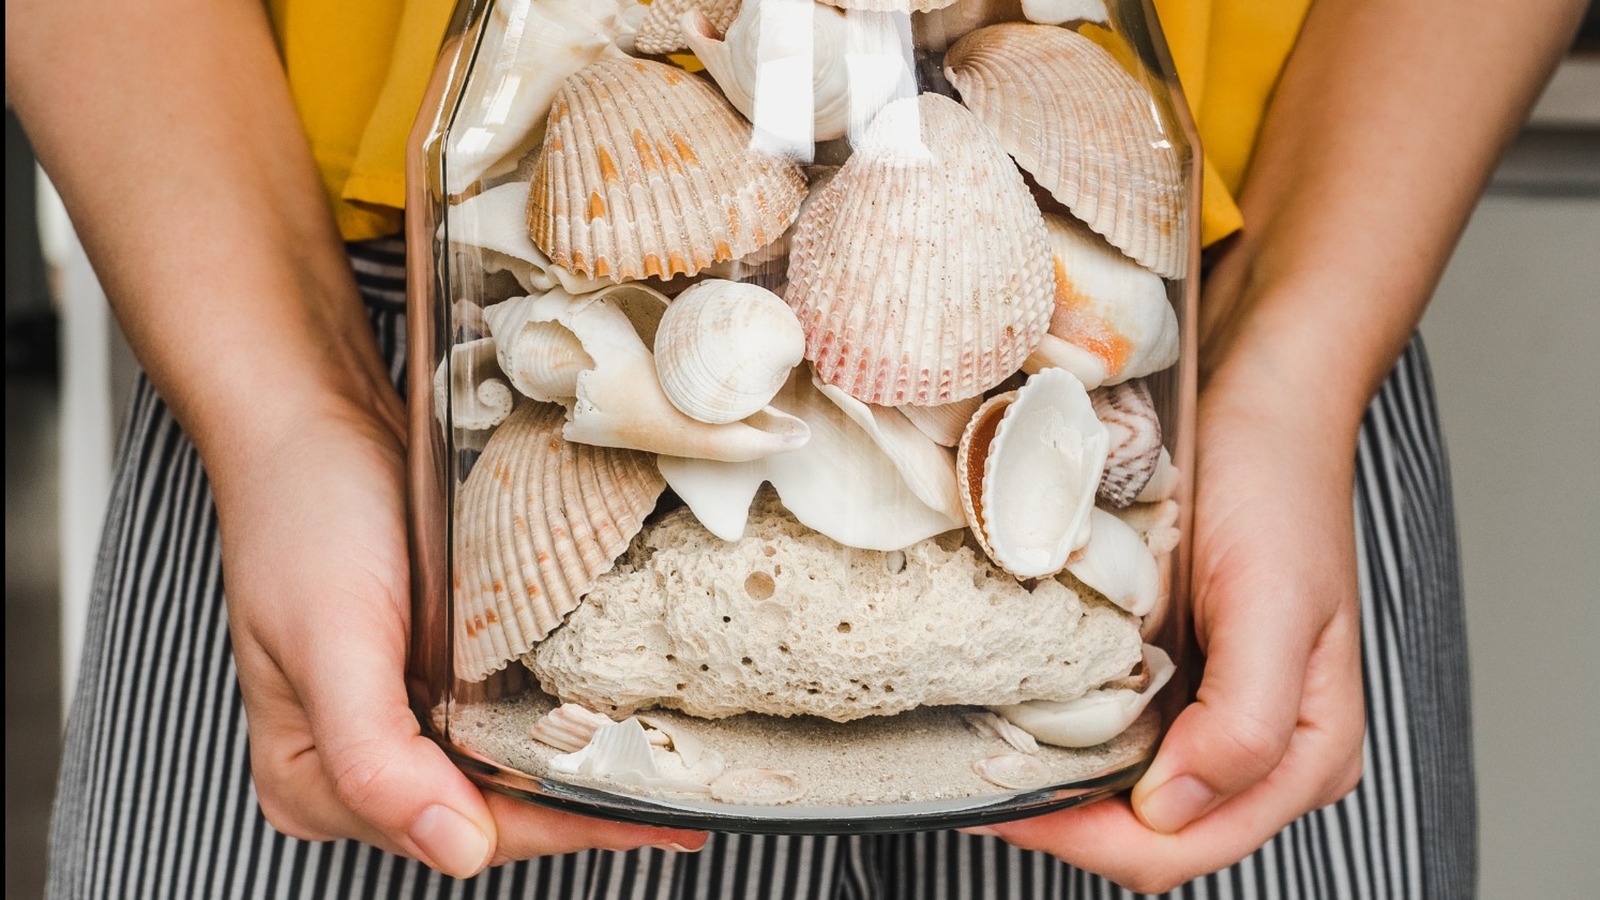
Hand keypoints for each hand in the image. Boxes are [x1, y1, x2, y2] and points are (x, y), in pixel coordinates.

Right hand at [215, 397, 705, 877]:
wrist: (312, 417)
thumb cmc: (307, 514)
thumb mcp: (330, 638)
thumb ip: (375, 758)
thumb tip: (454, 851)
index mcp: (316, 783)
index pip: (463, 833)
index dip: (558, 826)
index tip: (646, 816)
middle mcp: (362, 766)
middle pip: (495, 811)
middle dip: (585, 804)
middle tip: (684, 800)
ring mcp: (404, 716)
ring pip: (510, 766)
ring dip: (585, 765)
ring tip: (673, 767)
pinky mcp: (438, 669)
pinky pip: (511, 712)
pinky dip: (564, 716)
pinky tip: (622, 713)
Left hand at [964, 370, 1365, 893]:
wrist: (1260, 405)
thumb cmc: (1278, 493)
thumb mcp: (1276, 604)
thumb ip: (1248, 722)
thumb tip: (1174, 808)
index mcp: (1306, 757)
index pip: (1179, 846)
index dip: (1085, 839)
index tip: (998, 803)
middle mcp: (1259, 754)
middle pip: (1145, 838)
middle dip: (1060, 821)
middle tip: (965, 779)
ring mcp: (1211, 719)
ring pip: (1121, 796)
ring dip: (1052, 785)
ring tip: (975, 754)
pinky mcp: (1174, 679)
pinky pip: (1111, 737)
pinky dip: (1059, 737)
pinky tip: (1010, 714)